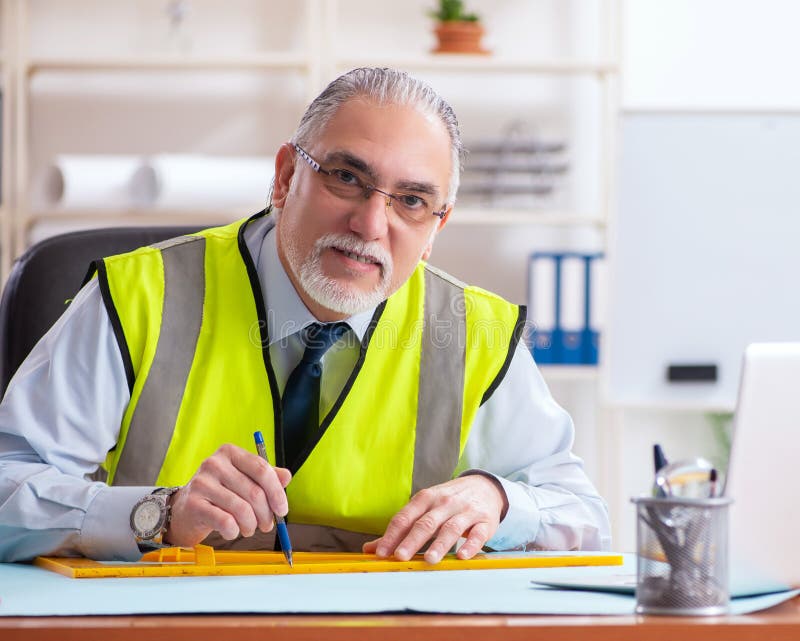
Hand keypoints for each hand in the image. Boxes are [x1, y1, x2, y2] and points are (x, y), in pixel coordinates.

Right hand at [165, 443, 290, 547]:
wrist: (184, 509)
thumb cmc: (218, 494)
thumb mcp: (242, 479)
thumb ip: (265, 476)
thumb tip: (286, 477)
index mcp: (230, 453)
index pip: (262, 470)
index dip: (277, 492)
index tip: (282, 510)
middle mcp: (214, 463)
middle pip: (255, 492)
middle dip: (266, 514)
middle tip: (267, 525)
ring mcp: (202, 483)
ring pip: (242, 509)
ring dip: (251, 525)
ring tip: (249, 529)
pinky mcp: (193, 504)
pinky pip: (225, 522)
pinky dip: (234, 531)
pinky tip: (232, 531)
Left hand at [362, 474, 506, 563]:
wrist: (485, 487)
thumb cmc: (448, 501)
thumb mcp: (424, 508)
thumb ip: (400, 528)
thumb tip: (371, 549)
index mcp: (425, 499)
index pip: (405, 517)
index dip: (392, 535)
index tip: (381, 553)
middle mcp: (444, 503)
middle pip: (425, 523)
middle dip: (412, 540)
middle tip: (400, 557)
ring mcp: (465, 511)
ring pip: (450, 528)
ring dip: (440, 544)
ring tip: (430, 560)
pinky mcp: (484, 521)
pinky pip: (477, 534)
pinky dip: (470, 545)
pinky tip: (462, 556)